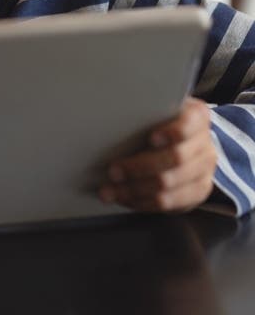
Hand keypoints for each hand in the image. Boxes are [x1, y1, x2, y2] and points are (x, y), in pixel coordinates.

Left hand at [99, 97, 217, 213]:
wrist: (186, 140)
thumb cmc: (162, 121)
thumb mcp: (158, 110)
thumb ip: (145, 114)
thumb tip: (111, 116)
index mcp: (198, 117)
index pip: (188, 125)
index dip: (172, 133)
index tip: (151, 138)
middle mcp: (206, 146)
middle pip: (176, 159)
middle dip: (140, 167)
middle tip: (113, 171)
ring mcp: (204, 172)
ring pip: (169, 186)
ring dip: (134, 190)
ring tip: (109, 190)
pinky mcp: (197, 193)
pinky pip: (169, 204)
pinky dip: (142, 202)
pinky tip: (123, 198)